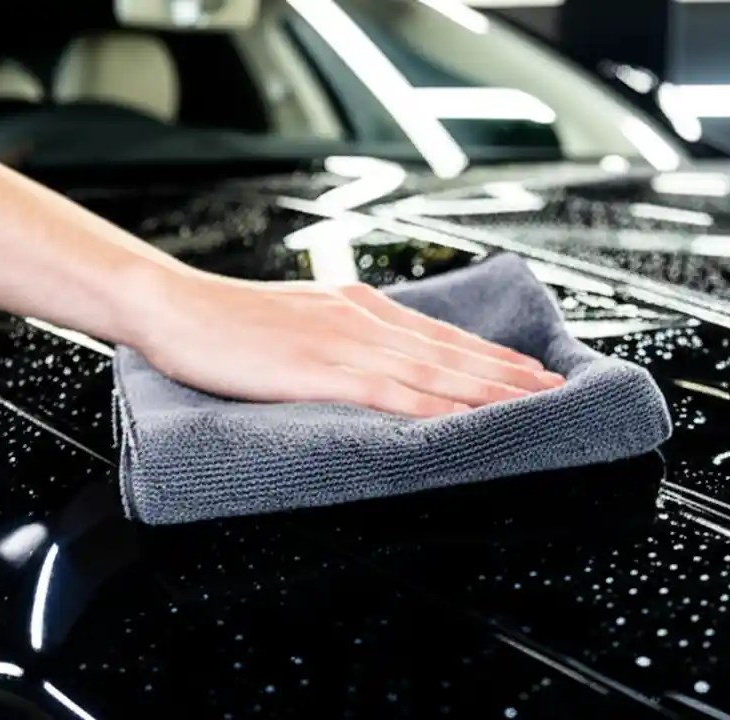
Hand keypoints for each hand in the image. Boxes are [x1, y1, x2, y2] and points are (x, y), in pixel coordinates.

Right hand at [126, 265, 564, 417]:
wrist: (174, 306)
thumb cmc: (225, 320)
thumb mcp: (296, 320)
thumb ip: (338, 339)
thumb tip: (372, 364)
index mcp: (357, 307)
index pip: (438, 335)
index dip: (487, 355)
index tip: (526, 369)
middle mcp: (363, 320)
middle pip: (449, 351)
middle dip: (507, 373)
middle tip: (554, 389)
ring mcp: (344, 344)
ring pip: (433, 371)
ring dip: (488, 389)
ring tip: (532, 403)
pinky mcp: (318, 371)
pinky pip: (389, 393)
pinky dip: (433, 407)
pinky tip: (463, 420)